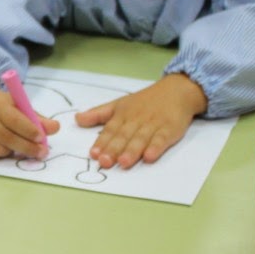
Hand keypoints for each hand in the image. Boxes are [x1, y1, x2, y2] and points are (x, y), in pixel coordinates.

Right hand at [0, 62, 59, 163]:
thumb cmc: (0, 106)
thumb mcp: (18, 106)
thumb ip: (37, 118)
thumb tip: (55, 128)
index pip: (14, 119)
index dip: (29, 131)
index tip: (42, 140)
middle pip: (6, 137)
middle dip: (27, 148)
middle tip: (40, 153)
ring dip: (9, 152)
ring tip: (11, 146)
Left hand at [73, 72, 206, 168]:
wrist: (177, 90)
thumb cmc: (145, 101)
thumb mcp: (119, 104)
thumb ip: (98, 114)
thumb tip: (76, 119)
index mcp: (123, 115)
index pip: (110, 130)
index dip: (102, 142)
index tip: (93, 154)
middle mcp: (136, 120)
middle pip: (124, 136)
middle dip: (114, 149)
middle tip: (105, 162)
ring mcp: (153, 124)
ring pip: (141, 138)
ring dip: (132, 151)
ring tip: (123, 163)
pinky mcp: (169, 129)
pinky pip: (162, 139)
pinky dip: (156, 147)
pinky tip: (149, 157)